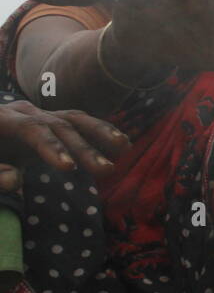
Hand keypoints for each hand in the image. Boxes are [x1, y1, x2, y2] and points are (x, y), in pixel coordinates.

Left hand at [0, 100, 129, 176]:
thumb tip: (16, 181)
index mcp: (2, 120)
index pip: (33, 130)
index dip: (52, 147)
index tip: (69, 168)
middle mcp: (24, 111)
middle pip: (59, 125)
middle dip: (84, 148)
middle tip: (106, 170)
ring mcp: (39, 114)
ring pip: (74, 118)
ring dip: (101, 133)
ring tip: (123, 148)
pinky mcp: (50, 122)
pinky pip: (78, 122)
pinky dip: (99, 131)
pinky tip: (120, 144)